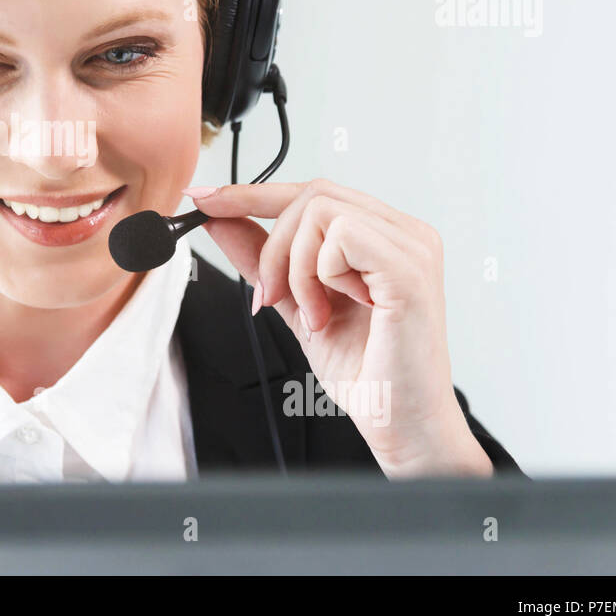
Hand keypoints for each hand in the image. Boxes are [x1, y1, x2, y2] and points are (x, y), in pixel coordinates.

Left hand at [185, 179, 492, 478]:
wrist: (396, 422)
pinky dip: (318, 276)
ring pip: (319, 212)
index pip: (313, 193)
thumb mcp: (296, 303)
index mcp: (385, 236)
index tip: (204, 200)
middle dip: (272, 245)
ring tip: (314, 315)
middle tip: (270, 295)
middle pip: (311, 195)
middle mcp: (404, 233)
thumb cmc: (364, 371)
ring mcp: (412, 247)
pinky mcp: (409, 270)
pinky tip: (332, 312)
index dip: (253, 193)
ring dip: (296, 268)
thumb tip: (220, 219)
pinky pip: (340, 237)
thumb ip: (263, 259)